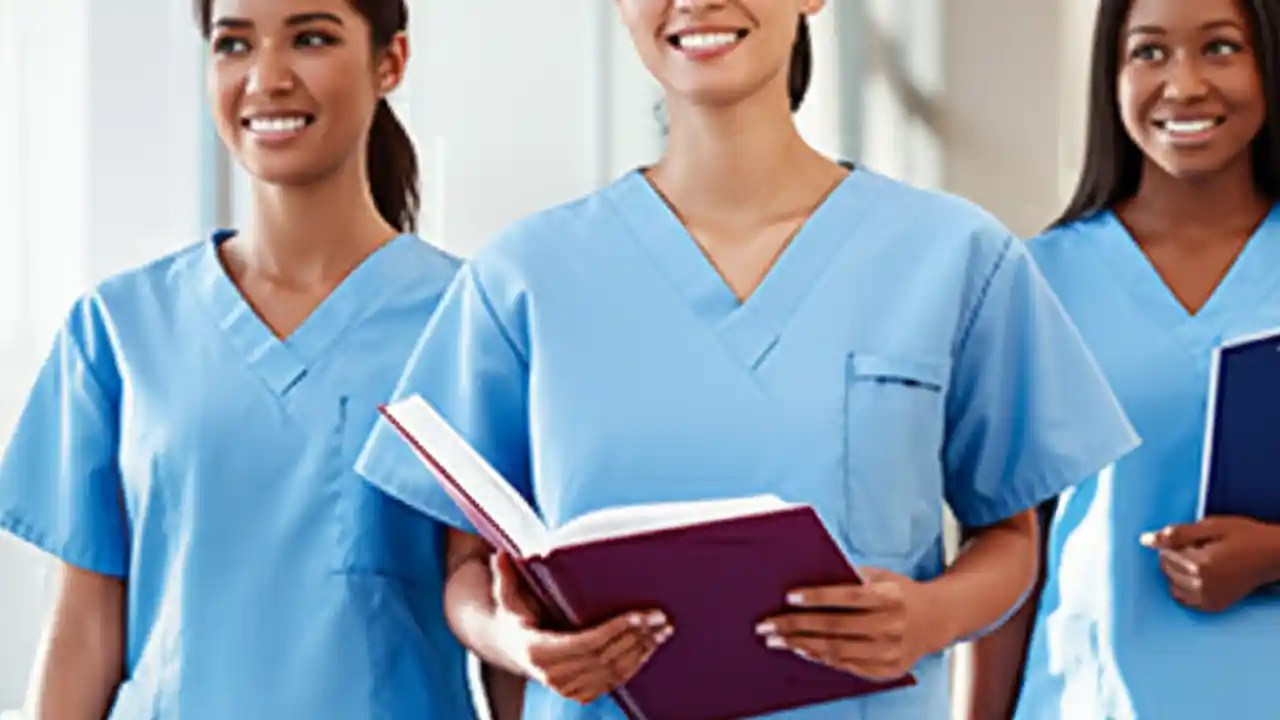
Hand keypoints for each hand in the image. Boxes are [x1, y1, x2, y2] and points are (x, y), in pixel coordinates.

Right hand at [490, 552, 672, 704]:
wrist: (511, 645)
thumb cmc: (515, 613)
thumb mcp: (507, 594)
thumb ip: (504, 575)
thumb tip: (500, 554)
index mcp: (538, 650)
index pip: (586, 643)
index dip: (616, 630)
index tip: (639, 615)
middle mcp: (553, 675)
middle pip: (605, 657)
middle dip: (636, 637)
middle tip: (661, 617)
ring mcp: (568, 688)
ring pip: (613, 672)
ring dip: (642, 651)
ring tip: (663, 629)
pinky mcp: (580, 693)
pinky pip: (613, 682)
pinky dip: (635, 664)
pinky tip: (650, 646)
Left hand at [756, 568, 948, 681]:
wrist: (938, 619)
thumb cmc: (899, 592)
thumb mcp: (882, 576)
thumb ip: (852, 576)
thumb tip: (810, 572)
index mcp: (889, 597)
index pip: (847, 597)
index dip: (817, 597)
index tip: (788, 597)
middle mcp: (891, 626)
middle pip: (835, 627)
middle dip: (796, 626)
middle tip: (767, 625)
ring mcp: (890, 651)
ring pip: (837, 651)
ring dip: (801, 645)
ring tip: (776, 640)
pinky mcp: (888, 670)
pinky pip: (847, 666)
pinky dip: (821, 658)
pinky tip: (801, 650)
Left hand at [1141, 516, 1279, 612]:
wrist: (1273, 556)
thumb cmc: (1244, 536)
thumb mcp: (1210, 526)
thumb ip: (1177, 534)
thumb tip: (1146, 540)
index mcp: (1200, 565)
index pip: (1163, 556)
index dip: (1174, 544)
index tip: (1195, 540)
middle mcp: (1202, 586)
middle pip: (1167, 571)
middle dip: (1175, 558)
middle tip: (1201, 550)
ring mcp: (1209, 599)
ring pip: (1173, 586)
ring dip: (1178, 573)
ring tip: (1202, 562)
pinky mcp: (1215, 605)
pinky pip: (1185, 599)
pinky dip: (1185, 587)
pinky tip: (1201, 576)